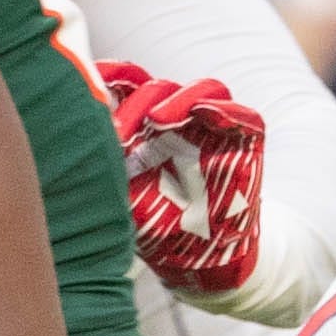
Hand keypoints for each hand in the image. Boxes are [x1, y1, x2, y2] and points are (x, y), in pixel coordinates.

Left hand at [101, 60, 266, 295]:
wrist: (201, 259)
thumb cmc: (156, 227)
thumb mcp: (120, 193)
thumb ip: (106, 158)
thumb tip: (88, 128)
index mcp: (143, 125)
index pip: (130, 84)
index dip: (114, 76)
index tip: (94, 82)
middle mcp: (178, 122)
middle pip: (161, 87)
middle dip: (139, 100)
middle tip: (121, 128)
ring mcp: (213, 132)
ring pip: (204, 91)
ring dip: (181, 98)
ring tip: (158, 119)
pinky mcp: (246, 146)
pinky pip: (244, 118)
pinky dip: (227, 112)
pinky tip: (206, 114)